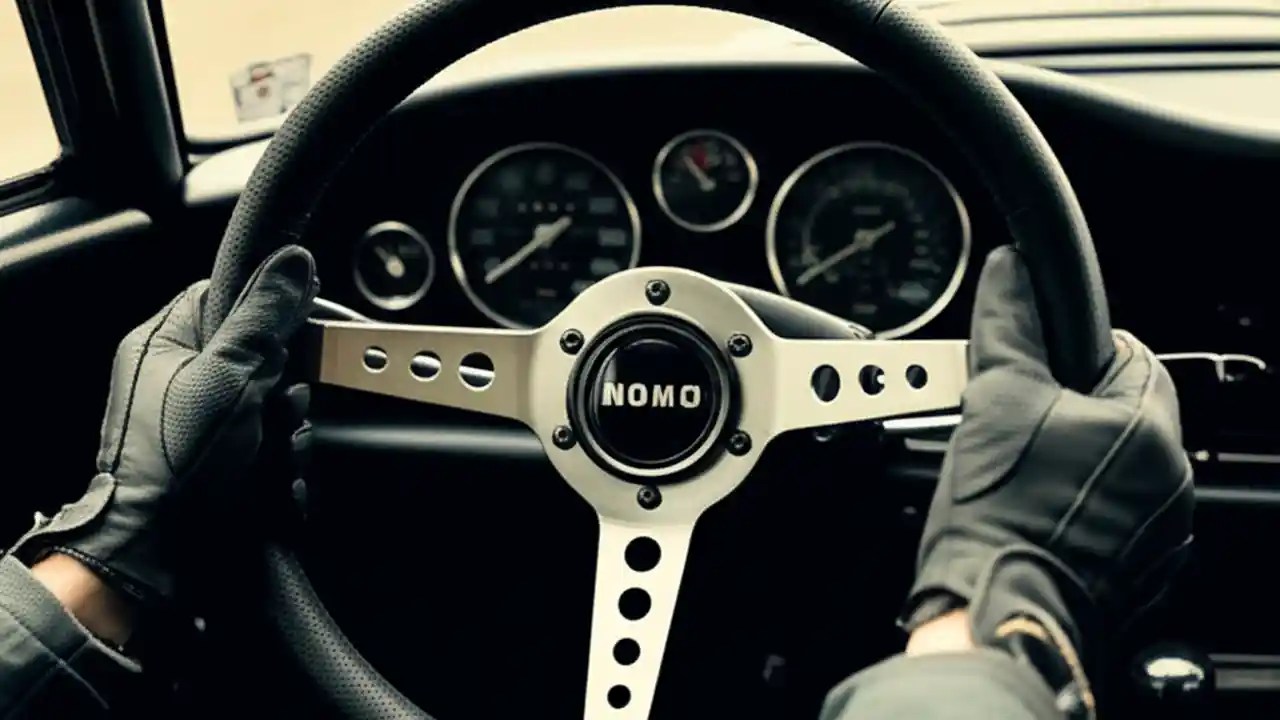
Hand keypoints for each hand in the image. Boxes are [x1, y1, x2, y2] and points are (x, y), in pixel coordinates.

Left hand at [13, 246, 318, 605]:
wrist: (156, 560)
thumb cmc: (174, 469)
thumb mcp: (228, 378)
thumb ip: (263, 318)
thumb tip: (292, 263)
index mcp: (164, 343)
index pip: (228, 295)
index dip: (269, 312)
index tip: (292, 336)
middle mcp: (179, 380)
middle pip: (262, 355)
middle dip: (286, 389)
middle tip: (277, 410)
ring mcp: (199, 426)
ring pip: (273, 407)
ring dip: (289, 434)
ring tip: (273, 455)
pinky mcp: (220, 465)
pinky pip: (270, 449)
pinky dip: (282, 467)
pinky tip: (274, 481)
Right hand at [901, 246, 1193, 669]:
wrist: (997, 612)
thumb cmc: (1001, 519)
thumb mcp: (994, 402)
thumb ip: (1009, 327)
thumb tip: (1012, 275)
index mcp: (1148, 428)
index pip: (1124, 352)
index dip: (1065, 354)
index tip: (1028, 373)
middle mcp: (1169, 481)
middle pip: (1116, 411)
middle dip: (1063, 410)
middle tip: (1011, 427)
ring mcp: (1157, 532)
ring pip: (1113, 465)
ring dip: (1069, 458)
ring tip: (1015, 473)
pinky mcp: (1135, 571)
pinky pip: (1110, 515)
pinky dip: (1076, 507)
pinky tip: (1031, 514)